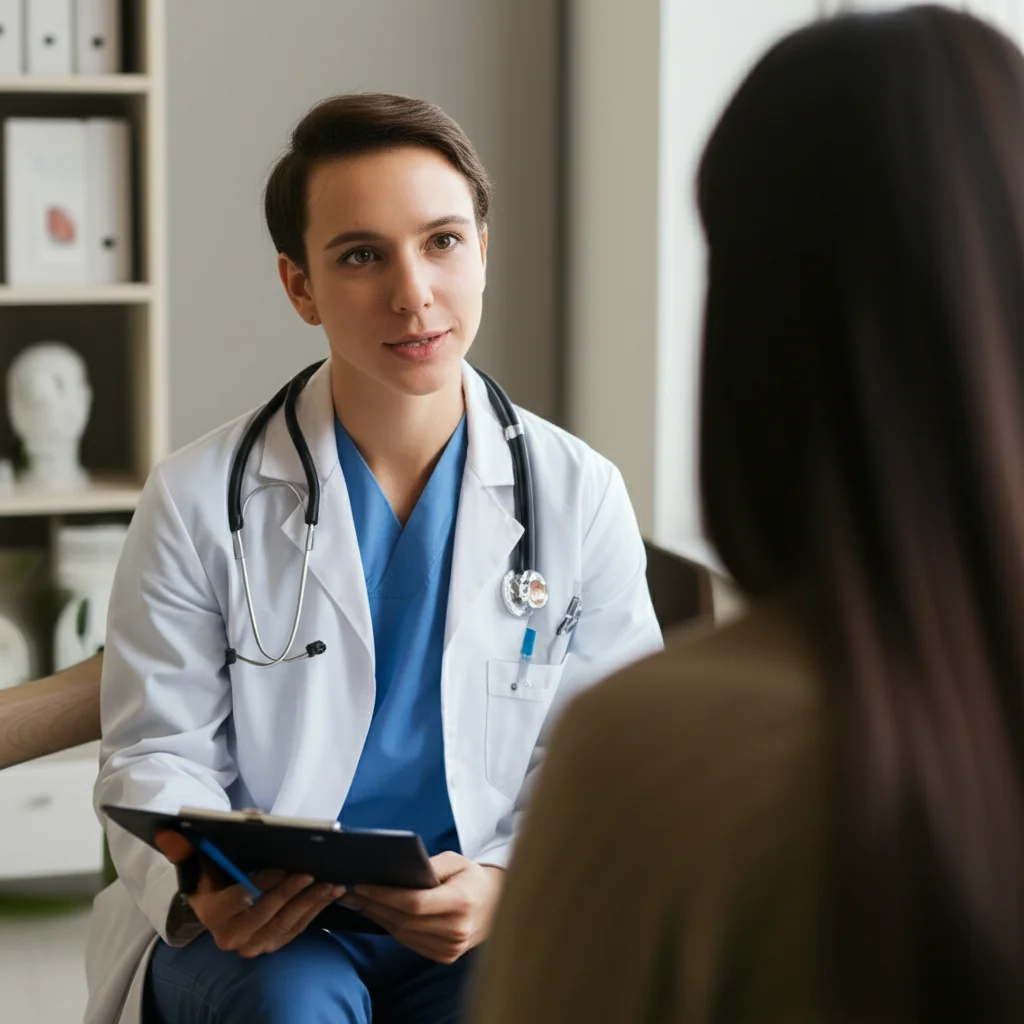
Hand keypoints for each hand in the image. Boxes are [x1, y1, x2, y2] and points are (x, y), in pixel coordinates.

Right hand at [154, 830, 343, 957]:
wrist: (217, 899)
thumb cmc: (211, 872)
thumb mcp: (197, 858)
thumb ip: (185, 847)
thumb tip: (170, 833)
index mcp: (210, 913)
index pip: (238, 899)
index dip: (263, 884)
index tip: (285, 868)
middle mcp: (229, 936)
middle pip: (266, 915)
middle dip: (291, 893)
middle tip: (312, 873)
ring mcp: (251, 945)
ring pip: (285, 925)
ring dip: (310, 903)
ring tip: (331, 883)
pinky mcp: (270, 944)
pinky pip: (295, 931)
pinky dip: (314, 912)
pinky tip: (330, 894)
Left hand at [339, 851, 504, 962]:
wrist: (496, 906)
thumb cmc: (472, 878)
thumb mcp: (456, 861)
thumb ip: (429, 865)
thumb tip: (396, 870)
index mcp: (461, 902)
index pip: (414, 903)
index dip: (385, 895)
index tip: (362, 884)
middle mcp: (457, 929)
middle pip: (404, 920)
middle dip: (374, 905)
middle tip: (352, 891)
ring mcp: (451, 948)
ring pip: (403, 934)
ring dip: (377, 918)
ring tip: (359, 901)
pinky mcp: (444, 956)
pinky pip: (410, 942)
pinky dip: (391, 928)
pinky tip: (378, 914)